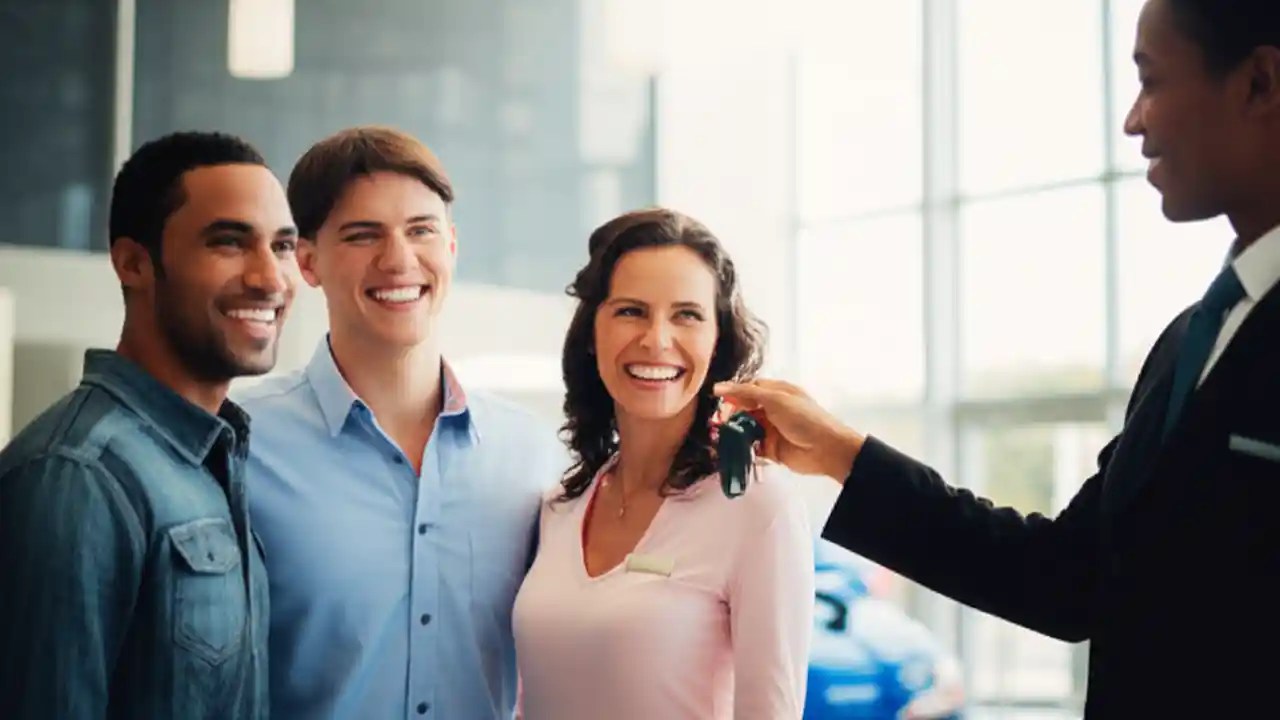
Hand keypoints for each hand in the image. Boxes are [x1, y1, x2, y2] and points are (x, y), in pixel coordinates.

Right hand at [713, 378, 864, 481]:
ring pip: (746, 428)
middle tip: (718, 422)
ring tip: (720, 437)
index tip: (719, 401)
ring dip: (733, 432)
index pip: (750, 389)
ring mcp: (772, 429)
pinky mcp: (771, 449)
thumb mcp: (775, 399)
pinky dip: (741, 448)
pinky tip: (730, 450)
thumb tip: (718, 387)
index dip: (734, 393)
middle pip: (745, 409)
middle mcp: (773, 409)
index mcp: (777, 392)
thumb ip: (746, 393)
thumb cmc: (803, 419)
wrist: (826, 450)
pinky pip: (752, 447)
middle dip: (731, 415)